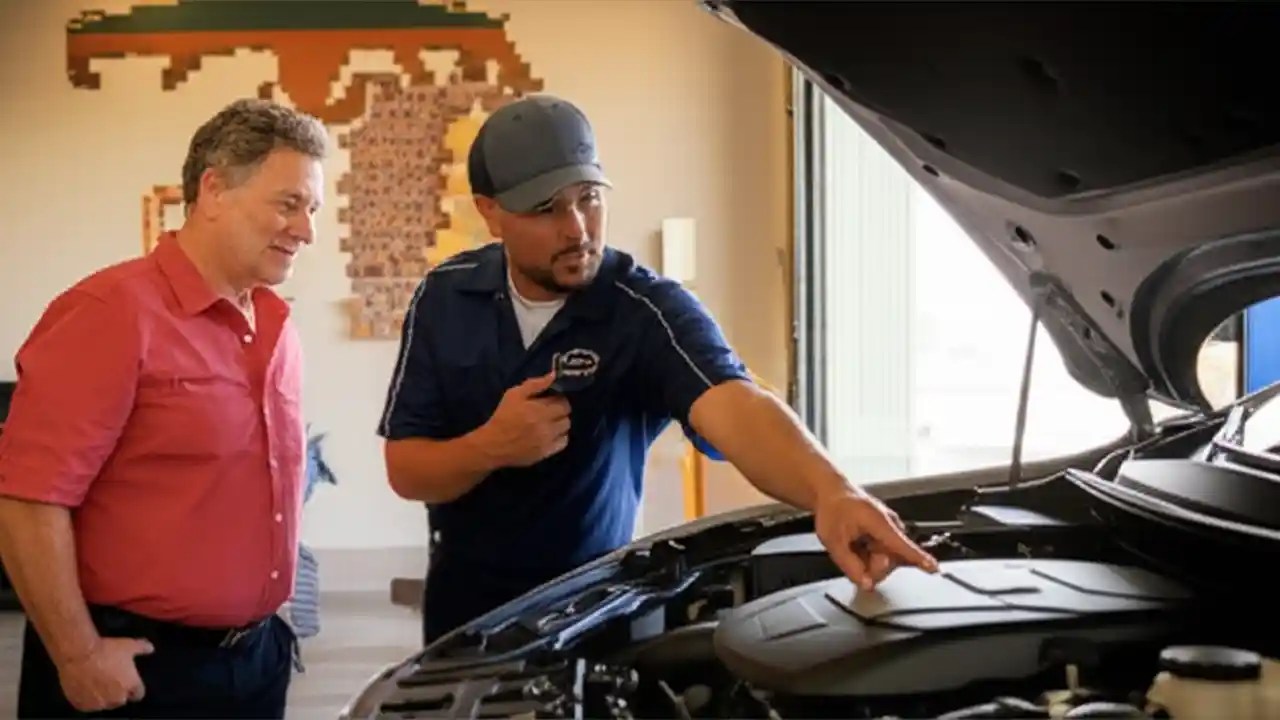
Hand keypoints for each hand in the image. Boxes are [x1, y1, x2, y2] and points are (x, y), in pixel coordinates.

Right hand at [56, 636, 153, 711]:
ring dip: (102, 696)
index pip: (138, 694)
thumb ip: (142, 648)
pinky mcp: (83, 706)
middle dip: (117, 691)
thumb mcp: (129, 645)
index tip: (128, 681)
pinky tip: (84, 687)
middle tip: (109, 679)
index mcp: (132, 685)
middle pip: (121, 699)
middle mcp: (117, 698)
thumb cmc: (106, 649)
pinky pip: (87, 705)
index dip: (134, 688)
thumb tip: (150, 648)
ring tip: (95, 682)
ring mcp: (100, 703)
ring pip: (104, 704)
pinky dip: (86, 699)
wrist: (79, 654)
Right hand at [479, 371, 571, 466]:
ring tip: (550, 423)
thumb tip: (554, 376)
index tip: (551, 400)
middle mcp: (546, 426)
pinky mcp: (546, 453)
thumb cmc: (503, 416)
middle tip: (550, 412)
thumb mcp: (514, 394)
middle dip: (560, 412)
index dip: (558, 400)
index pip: (563, 402)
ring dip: (560, 424)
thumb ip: (535, 384)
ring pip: (566, 429)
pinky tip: (549, 435)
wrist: (493, 444)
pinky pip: (563, 442)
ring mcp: (547, 441)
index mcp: (539, 410)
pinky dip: (559, 437)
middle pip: (566, 416)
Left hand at [814, 488, 938, 590]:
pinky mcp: (888, 533)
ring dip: (869, 560)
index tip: (933, 568)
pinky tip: (859, 544)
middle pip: (891, 562)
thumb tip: (866, 585)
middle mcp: (891, 525)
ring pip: (887, 560)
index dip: (918, 558)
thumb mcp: (833, 541)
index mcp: (879, 522)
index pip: (901, 545)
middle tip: (851, 554)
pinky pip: (884, 553)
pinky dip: (870, 554)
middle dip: (871, 566)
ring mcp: (891, 528)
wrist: (832, 493)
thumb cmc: (833, 509)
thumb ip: (850, 565)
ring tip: (854, 544)